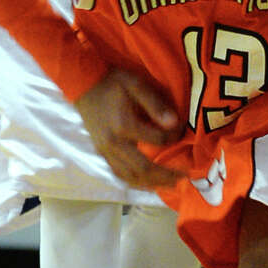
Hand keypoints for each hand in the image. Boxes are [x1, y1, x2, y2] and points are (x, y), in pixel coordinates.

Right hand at [76, 68, 181, 190]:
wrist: (83, 85)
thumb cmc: (112, 83)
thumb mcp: (136, 85)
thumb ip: (155, 104)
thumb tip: (174, 124)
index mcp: (124, 126)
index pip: (156, 140)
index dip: (172, 138)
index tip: (181, 133)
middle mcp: (114, 143)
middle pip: (143, 168)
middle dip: (165, 175)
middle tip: (184, 177)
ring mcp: (106, 151)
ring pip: (130, 176)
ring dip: (152, 183)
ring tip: (170, 184)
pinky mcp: (101, 153)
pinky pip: (119, 174)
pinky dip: (135, 182)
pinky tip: (147, 183)